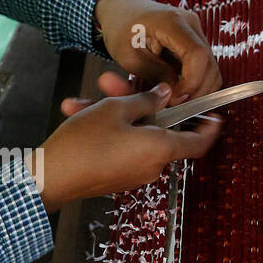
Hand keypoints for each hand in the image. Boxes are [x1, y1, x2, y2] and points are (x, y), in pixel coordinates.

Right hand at [24, 82, 222, 213]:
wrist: (48, 179)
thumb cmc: (84, 142)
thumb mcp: (114, 110)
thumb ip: (144, 100)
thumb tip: (164, 95)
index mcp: (160, 149)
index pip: (199, 142)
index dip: (209, 128)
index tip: (214, 114)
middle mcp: (152, 165)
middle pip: (157, 130)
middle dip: (137, 104)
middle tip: (112, 83)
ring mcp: (132, 173)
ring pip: (134, 136)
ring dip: (115, 115)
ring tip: (84, 100)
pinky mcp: (115, 176)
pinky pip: (120, 148)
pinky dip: (107, 131)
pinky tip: (78, 114)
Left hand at [94, 0, 221, 102]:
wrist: (122, 10)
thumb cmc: (121, 28)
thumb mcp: (129, 56)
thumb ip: (156, 74)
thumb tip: (177, 95)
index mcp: (172, 23)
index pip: (197, 55)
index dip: (191, 82)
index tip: (175, 98)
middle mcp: (191, 24)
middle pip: (209, 64)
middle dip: (196, 90)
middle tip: (174, 103)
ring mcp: (196, 32)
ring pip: (211, 69)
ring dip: (198, 89)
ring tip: (175, 98)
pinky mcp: (196, 41)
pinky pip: (205, 67)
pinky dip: (196, 83)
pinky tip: (178, 89)